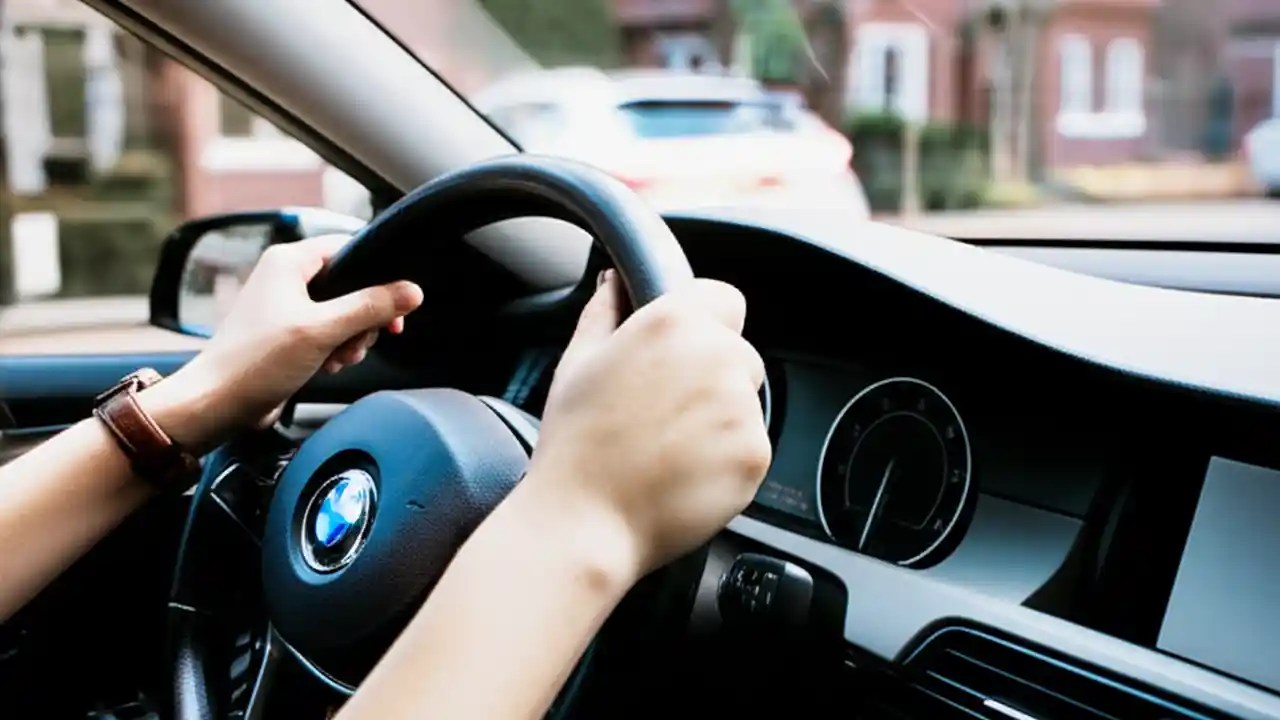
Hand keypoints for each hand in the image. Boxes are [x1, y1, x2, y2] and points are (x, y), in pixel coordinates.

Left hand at [141, 235, 423, 452]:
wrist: (218, 403)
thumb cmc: (255, 362)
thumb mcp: (322, 330)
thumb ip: (371, 307)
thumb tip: (412, 291)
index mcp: (289, 261)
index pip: (349, 248)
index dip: (377, 274)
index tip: (396, 301)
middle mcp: (287, 278)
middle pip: (351, 284)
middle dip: (364, 316)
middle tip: (362, 338)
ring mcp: (287, 306)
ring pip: (343, 312)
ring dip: (351, 337)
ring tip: (340, 357)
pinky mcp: (288, 333)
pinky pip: (328, 332)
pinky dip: (336, 348)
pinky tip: (329, 364)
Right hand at [522, 271, 770, 580]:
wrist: (586, 522)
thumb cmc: (576, 446)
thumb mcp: (577, 363)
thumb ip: (605, 311)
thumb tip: (615, 283)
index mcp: (673, 323)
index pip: (724, 298)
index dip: (705, 322)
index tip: (683, 349)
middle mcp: (717, 357)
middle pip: (737, 353)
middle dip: (710, 375)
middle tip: (663, 408)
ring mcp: (742, 408)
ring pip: (746, 401)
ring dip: (719, 418)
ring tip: (668, 446)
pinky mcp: (755, 455)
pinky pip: (750, 445)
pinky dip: (726, 458)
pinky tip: (682, 470)